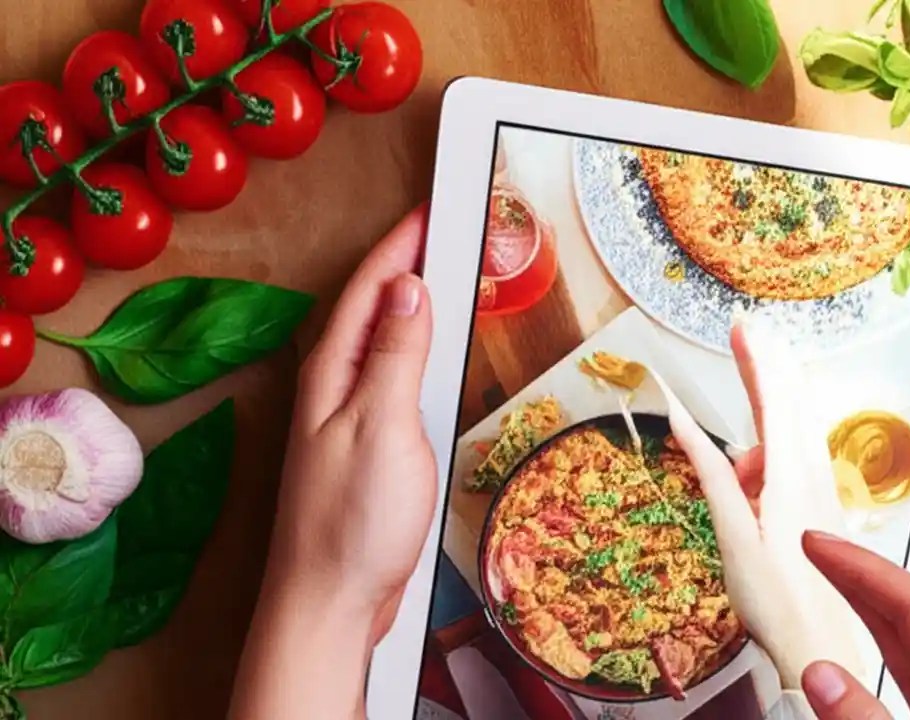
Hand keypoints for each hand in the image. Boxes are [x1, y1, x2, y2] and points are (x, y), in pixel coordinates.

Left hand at [230, 206, 436, 719]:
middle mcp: (332, 387)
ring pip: (378, 341)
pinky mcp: (363, 446)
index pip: (369, 288)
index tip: (435, 207)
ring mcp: (345, 417)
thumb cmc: (352, 520)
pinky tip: (429, 356)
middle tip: (447, 230)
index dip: (401, 243)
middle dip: (405, 261)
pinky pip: (388, 376)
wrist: (329, 602)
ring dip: (409, 304)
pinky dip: (413, 350)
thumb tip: (409, 287)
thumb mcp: (382, 425)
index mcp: (331, 373)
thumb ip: (395, 355)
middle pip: (369, 307)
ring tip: (445, 276)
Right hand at [654, 317, 867, 694]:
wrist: (823, 647)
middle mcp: (814, 473)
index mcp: (792, 474)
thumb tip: (684, 422)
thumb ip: (711, 471)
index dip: (757, 356)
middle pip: (794, 401)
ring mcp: (822, 488)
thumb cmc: (776, 601)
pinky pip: (793, 460)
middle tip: (747, 331)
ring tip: (736, 460)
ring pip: (794, 431)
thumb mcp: (732, 534)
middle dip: (769, 363)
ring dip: (765, 415)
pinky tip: (750, 478)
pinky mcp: (821, 506)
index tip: (742, 324)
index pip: (775, 397)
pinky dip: (769, 451)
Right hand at [798, 531, 909, 719]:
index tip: (817, 544)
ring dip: (869, 607)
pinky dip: (877, 647)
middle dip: (863, 574)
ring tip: (832, 581)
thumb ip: (866, 719)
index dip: (865, 568)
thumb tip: (818, 671)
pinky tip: (860, 649)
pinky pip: (909, 672)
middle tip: (816, 546)